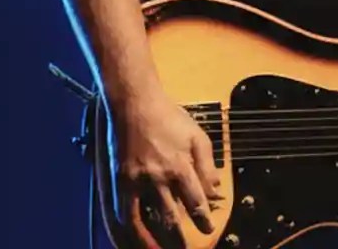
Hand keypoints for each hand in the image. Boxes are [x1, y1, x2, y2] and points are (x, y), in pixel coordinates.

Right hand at [106, 96, 224, 246]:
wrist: (135, 104)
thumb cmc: (169, 117)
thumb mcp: (197, 136)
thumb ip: (208, 164)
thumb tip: (215, 188)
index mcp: (180, 167)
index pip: (195, 202)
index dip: (202, 219)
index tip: (207, 229)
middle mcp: (158, 178)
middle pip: (170, 217)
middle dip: (179, 238)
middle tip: (186, 248)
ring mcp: (137, 181)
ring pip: (145, 220)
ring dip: (154, 241)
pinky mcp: (121, 180)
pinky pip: (124, 212)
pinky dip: (130, 229)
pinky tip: (134, 239)